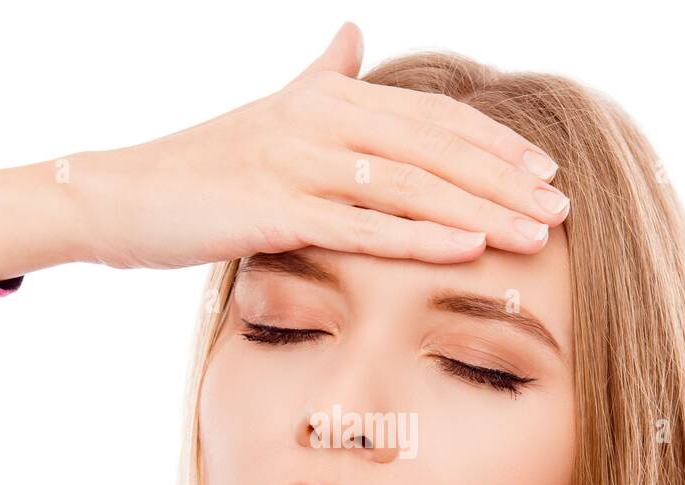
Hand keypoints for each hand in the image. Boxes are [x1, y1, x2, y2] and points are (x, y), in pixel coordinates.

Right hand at [68, 21, 569, 269]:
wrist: (121, 196)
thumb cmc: (201, 166)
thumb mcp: (272, 111)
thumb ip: (322, 76)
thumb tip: (355, 36)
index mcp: (329, 97)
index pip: (432, 117)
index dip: (494, 143)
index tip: (544, 171)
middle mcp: (321, 119)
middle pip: (435, 149)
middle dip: (505, 179)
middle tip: (563, 208)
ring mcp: (298, 161)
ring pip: (410, 186)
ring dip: (481, 210)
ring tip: (538, 234)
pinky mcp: (275, 208)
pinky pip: (363, 226)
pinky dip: (420, 237)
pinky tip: (469, 249)